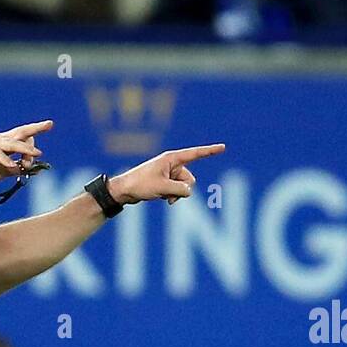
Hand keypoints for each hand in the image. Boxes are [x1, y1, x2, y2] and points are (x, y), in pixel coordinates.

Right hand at [0, 120, 53, 183]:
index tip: (44, 141)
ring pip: (12, 143)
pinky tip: (12, 165)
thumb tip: (30, 170)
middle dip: (36, 128)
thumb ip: (16, 168)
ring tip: (37, 154)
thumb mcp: (4, 171)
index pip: (24, 136)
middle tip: (49, 124)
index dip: (34, 141)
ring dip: (25, 149)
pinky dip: (5, 159)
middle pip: (21, 132)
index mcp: (7, 142)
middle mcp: (1, 139)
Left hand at [109, 143, 224, 206]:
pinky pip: (177, 191)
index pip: (195, 154)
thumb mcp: (162, 188)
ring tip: (161, 196)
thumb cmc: (140, 185)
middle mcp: (172, 164)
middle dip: (182, 189)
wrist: (124, 191)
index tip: (223, 147)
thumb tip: (188, 192)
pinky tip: (161, 198)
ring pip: (184, 188)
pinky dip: (172, 196)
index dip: (210, 151)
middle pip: (190, 179)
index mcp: (171, 159)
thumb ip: (180, 190)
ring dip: (175, 195)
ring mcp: (169, 174)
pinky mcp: (166, 182)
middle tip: (167, 192)